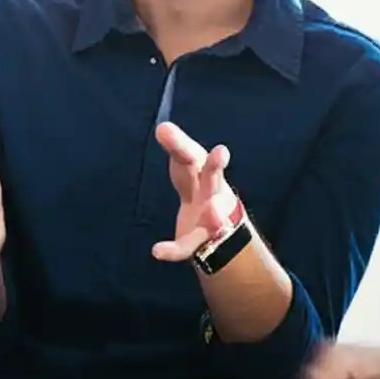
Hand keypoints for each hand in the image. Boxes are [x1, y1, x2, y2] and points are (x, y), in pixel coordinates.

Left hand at [151, 121, 232, 261]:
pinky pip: (187, 247)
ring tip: (215, 217)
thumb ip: (176, 146)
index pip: (202, 158)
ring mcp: (209, 217)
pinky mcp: (198, 238)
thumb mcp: (188, 161)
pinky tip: (157, 252)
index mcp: (208, 170)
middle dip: (216, 167)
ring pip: (212, 216)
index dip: (210, 154)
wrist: (220, 221)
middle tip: (222, 155)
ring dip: (214, 215)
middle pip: (214, 178)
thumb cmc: (201, 182)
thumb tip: (161, 126)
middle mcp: (213, 191)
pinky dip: (173, 250)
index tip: (220, 150)